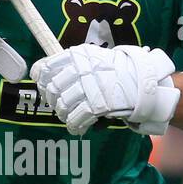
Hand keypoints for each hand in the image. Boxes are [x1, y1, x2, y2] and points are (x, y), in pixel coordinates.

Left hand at [31, 44, 179, 136]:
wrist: (143, 82)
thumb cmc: (118, 70)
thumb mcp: (95, 58)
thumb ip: (75, 64)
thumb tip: (50, 75)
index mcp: (78, 56)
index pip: (47, 66)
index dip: (40, 77)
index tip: (41, 84)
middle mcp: (81, 70)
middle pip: (52, 88)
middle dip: (52, 99)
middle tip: (58, 104)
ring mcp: (89, 88)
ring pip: (62, 105)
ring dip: (63, 114)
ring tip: (68, 116)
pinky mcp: (96, 106)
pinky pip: (75, 119)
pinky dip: (74, 126)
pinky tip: (77, 128)